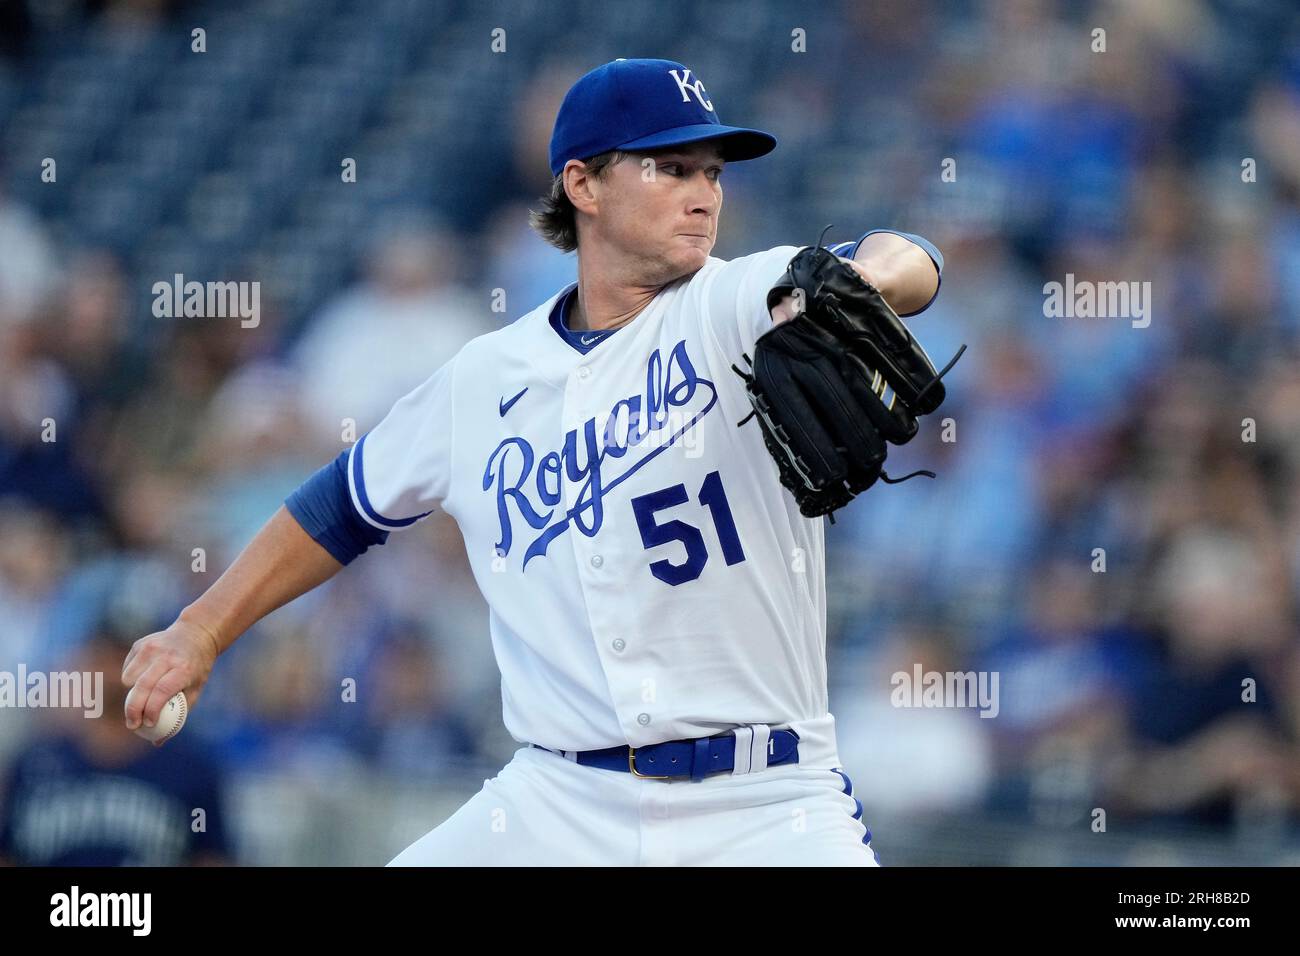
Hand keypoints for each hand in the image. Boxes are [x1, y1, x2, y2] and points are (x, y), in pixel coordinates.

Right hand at [122, 617, 219, 737]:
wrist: (196, 634)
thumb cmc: (196, 668)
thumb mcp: (196, 689)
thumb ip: (179, 714)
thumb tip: (158, 741)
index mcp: (184, 669)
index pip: (162, 691)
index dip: (152, 710)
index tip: (147, 725)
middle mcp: (166, 657)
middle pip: (142, 687)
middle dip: (133, 709)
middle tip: (132, 724)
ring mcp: (151, 648)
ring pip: (129, 679)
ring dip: (132, 692)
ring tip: (145, 694)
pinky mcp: (140, 645)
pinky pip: (127, 669)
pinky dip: (131, 679)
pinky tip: (145, 676)